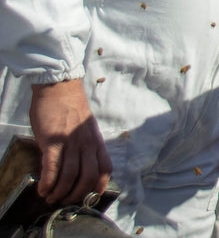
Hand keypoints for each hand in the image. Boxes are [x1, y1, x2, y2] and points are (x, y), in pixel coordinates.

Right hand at [29, 78, 111, 203]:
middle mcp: (87, 143)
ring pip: (70, 175)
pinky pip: (53, 167)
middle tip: (66, 201)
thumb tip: (79, 165)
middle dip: (77, 194)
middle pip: (89, 176)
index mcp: (96, 140)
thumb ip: (86, 145)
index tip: (91, 196)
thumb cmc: (71, 107)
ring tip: (52, 198)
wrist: (60, 87)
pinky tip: (43, 189)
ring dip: (60, 191)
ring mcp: (71, 142)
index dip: (100, 185)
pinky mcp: (53, 140)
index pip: (106, 168)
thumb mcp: (86, 128)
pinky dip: (48, 182)